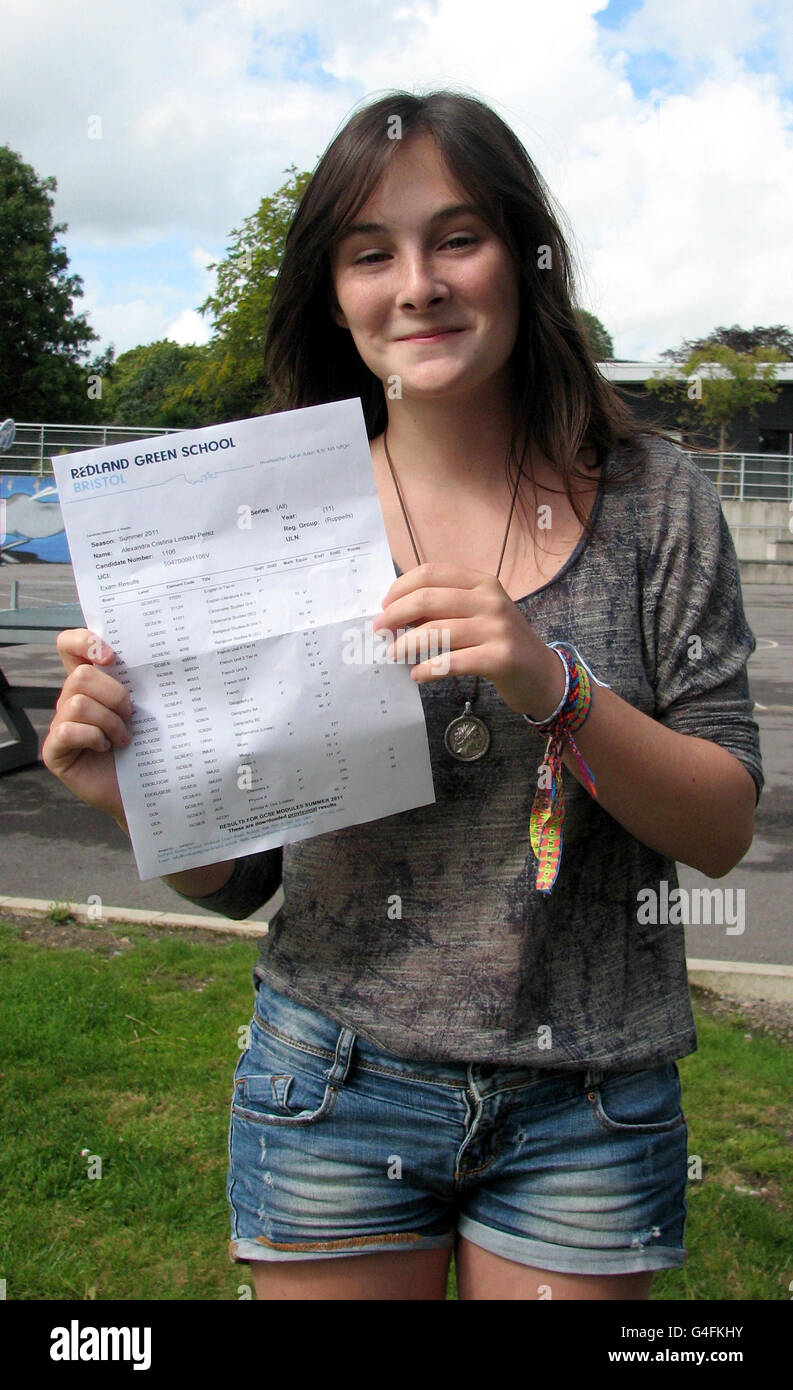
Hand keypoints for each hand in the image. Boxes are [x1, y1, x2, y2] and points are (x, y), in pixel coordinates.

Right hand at [41, 629, 132, 829]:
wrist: (149, 789)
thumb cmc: (150, 747)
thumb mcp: (148, 708)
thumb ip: (142, 682)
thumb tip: (166, 657)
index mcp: (91, 683)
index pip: (69, 645)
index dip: (84, 642)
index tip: (110, 656)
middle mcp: (71, 700)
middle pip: (81, 676)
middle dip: (114, 695)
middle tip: (131, 715)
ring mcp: (61, 725)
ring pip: (78, 703)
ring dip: (109, 721)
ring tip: (124, 738)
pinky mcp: (55, 750)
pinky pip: (68, 731)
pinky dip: (94, 738)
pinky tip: (107, 748)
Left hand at [373, 562, 564, 718]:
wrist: (542, 674)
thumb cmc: (500, 643)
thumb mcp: (476, 615)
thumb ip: (444, 609)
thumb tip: (396, 614)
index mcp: (482, 583)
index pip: (431, 573)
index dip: (400, 588)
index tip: (384, 607)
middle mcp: (491, 600)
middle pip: (428, 599)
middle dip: (395, 615)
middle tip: (379, 632)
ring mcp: (497, 628)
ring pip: (436, 632)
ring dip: (406, 645)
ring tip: (393, 655)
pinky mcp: (501, 658)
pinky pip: (452, 661)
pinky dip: (428, 669)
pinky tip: (417, 675)